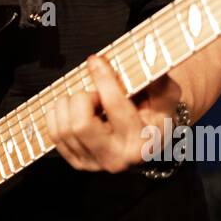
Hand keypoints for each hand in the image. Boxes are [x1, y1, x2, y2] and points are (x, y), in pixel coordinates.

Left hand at [45, 54, 182, 172]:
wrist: (148, 141)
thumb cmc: (156, 116)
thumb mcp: (165, 97)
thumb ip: (155, 79)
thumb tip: (140, 56)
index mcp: (141, 143)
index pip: (114, 106)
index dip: (102, 78)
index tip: (96, 60)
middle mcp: (116, 159)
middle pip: (80, 124)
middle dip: (83, 98)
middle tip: (95, 93)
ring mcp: (94, 164)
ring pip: (64, 128)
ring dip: (70, 105)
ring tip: (88, 102)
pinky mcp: (77, 162)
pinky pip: (54, 133)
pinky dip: (59, 114)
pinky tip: (74, 109)